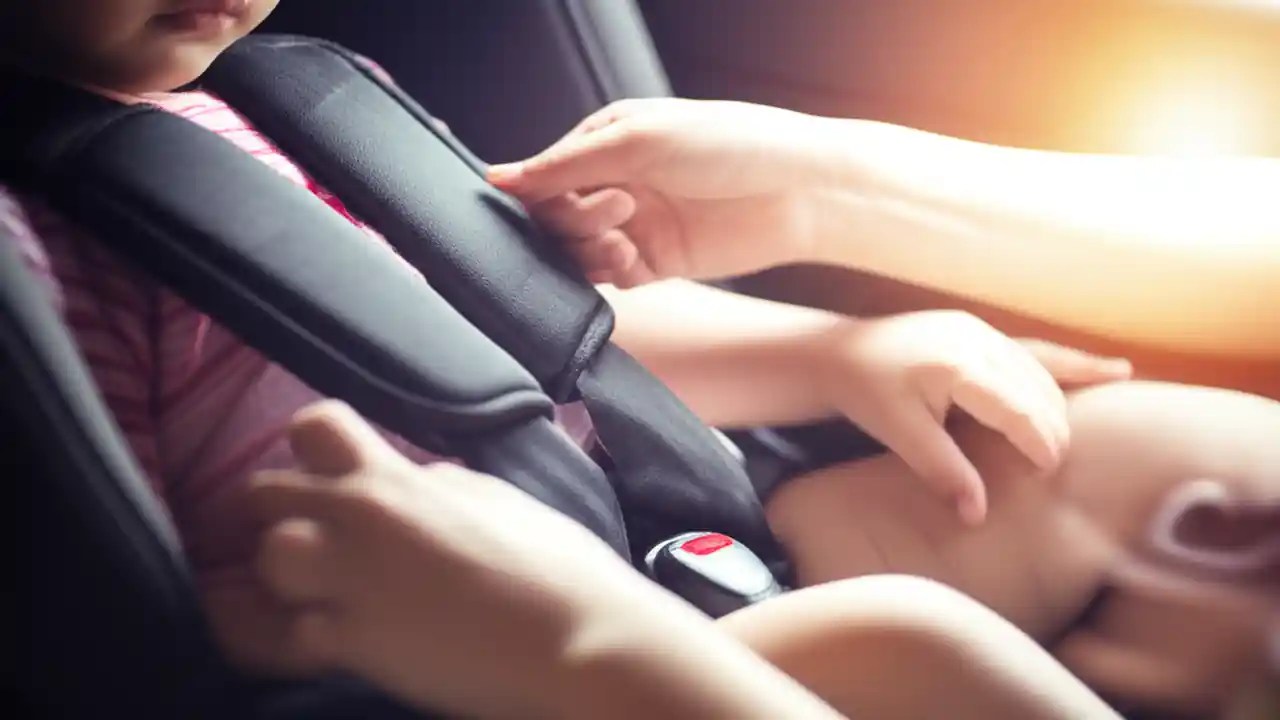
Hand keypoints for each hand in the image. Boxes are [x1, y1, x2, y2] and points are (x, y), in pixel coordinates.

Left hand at [247, 401, 655, 717]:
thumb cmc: (556, 565)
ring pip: (267, 560)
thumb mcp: (494, 498)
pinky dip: (284, 638)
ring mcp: (349, 583)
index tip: (320, 475)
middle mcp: (360, 520)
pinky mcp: (351, 646)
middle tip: (299, 539)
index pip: (314, 426)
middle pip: (262, 492)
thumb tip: (416, 480)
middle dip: (271, 514)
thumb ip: (438, 485)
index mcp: (398, 478)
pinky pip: (278, 638)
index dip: (308, 450)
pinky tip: (302, 640)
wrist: (578, 640)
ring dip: (279, 576)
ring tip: (308, 593)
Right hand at [488, 98, 834, 285]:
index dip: (537, 195)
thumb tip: (499, 178)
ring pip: (577, 251)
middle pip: (555, 216)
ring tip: (623, 239)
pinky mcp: (657, 262)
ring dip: (588, 249)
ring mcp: (636, 224)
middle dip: (571, 220)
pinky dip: (608, 272)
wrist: (800, 192)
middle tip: (614, 211)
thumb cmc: (732, 145)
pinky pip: (608, 277)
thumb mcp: (639, 141)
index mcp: (607, 140)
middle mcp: (616, 181)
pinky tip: (630, 260)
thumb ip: (565, 166)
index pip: (545, 175)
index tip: (539, 208)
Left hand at [816, 311, 1131, 523]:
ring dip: (1060, 403)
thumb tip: (977, 516)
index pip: (1017, 408)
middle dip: (1053, 428)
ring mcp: (980, 331)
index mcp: (957, 365)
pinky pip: (1033, 352)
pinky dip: (1070, 365)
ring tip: (1078, 438)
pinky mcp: (979, 332)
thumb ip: (942, 472)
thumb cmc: (864, 393)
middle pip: (1037, 389)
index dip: (1039, 441)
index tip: (1050, 472)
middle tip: (1058, 469)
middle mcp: (976, 340)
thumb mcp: (900, 435)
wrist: (836, 353)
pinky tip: (1117, 371)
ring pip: (1040, 369)